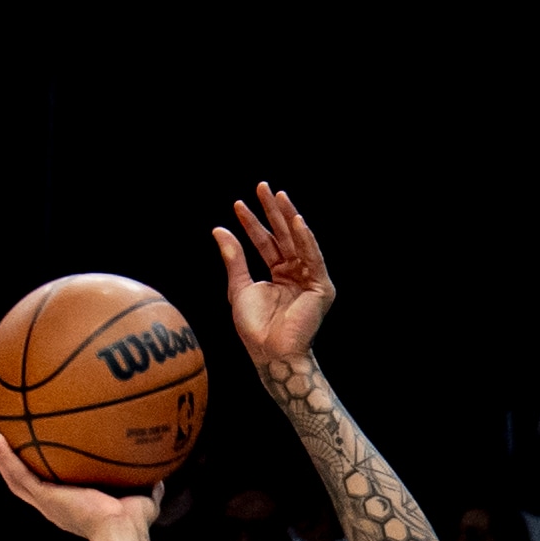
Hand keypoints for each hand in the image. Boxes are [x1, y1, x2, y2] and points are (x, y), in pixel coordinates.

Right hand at [0, 430, 161, 540]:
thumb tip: (162, 474)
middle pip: (29, 484)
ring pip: (17, 479)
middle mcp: (55, 506)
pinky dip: (5, 458)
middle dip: (18, 466)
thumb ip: (150, 485)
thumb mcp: (145, 497)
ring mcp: (46, 502)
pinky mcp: (42, 496)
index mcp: (73, 507)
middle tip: (10, 447)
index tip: (43, 461)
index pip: (55, 489)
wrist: (121, 530)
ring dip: (3, 459)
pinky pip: (18, 474)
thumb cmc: (134, 523)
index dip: (46, 476)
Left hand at [213, 181, 333, 372]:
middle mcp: (296, 273)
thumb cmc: (254, 328)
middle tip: (262, 187)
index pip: (265, 243)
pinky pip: (314, 257)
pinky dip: (305, 239)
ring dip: (288, 217)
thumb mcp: (239, 288)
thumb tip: (219, 229)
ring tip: (278, 195)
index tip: (238, 205)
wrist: (269, 353)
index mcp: (279, 275)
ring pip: (298, 241)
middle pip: (283, 236)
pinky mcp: (321, 286)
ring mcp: (310, 278)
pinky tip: (296, 221)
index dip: (252, 224)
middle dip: (273, 212)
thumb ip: (234, 258)